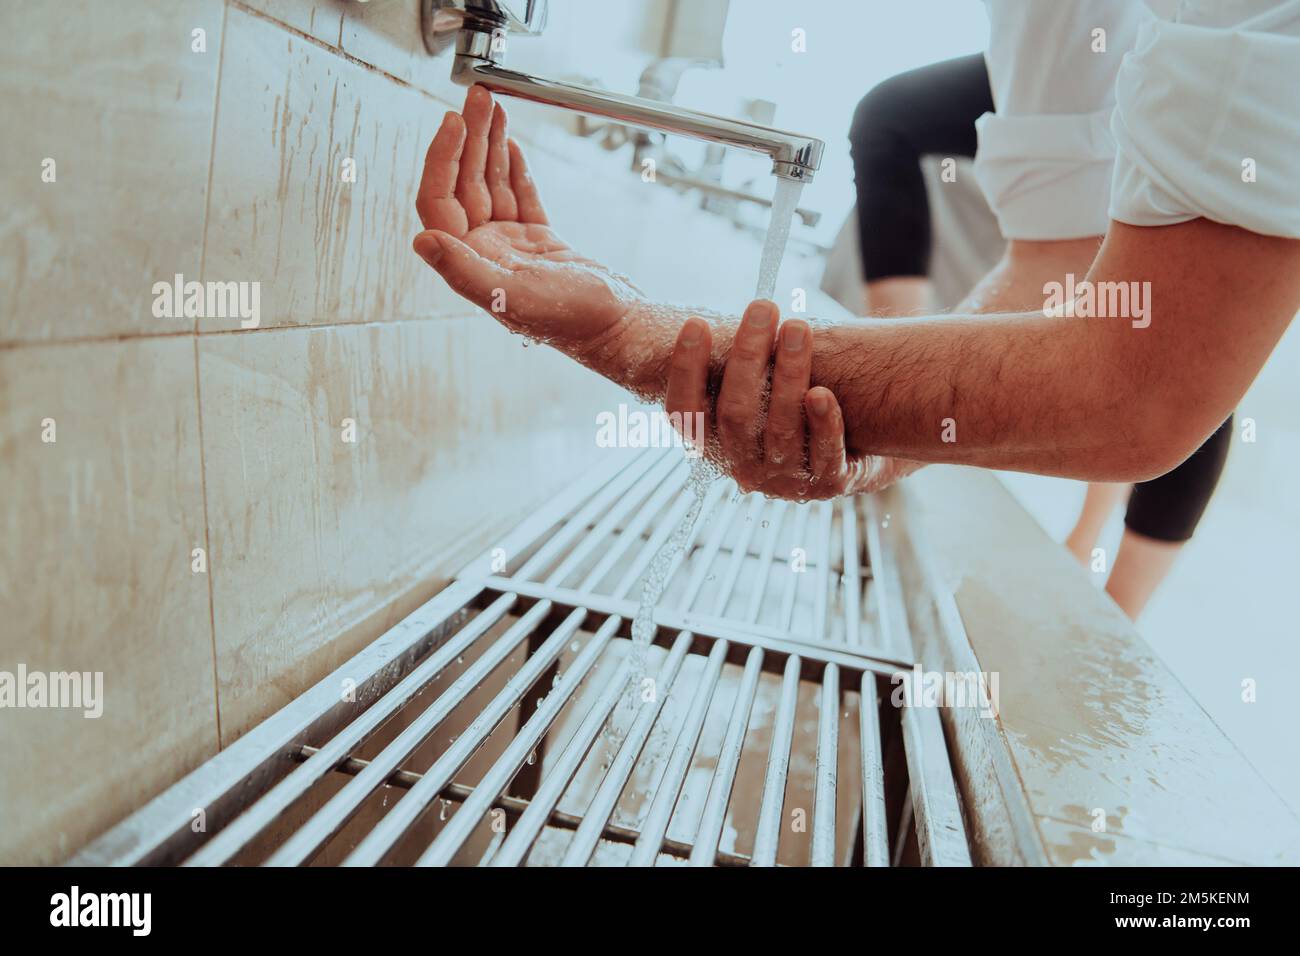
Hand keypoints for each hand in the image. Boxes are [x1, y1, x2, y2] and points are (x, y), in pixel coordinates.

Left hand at [412, 86, 643, 344]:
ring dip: (490, 144)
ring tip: (492, 106)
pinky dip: (515, 169)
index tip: (453, 122)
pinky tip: (511, 144)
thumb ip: (464, 270)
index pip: (439, 202)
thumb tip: (422, 242)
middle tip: (477, 98)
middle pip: (464, 184)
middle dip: (470, 138)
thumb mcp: (514, 295)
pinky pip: (519, 196)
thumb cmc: (572, 321)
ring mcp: (512, 245)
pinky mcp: (539, 242)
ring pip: (491, 184)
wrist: (618, 328)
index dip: (441, 159)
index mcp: (472, 264)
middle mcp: (485, 252)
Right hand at [665, 300, 853, 499]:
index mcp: (714, 442)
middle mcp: (742, 465)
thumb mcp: (754, 392)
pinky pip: (824, 454)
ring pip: (780, 428)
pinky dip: (823, 423)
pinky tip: (821, 393)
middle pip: (735, 413)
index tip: (695, 324)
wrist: (851, 457)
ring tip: (798, 328)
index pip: (685, 412)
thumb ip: (735, 366)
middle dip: (748, 355)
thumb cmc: (788, 408)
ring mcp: (784, 479)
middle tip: (763, 307)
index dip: (685, 371)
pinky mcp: (826, 483)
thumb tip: (710, 314)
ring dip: (788, 375)